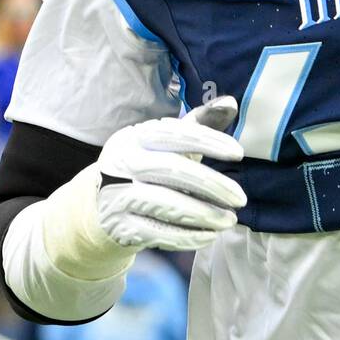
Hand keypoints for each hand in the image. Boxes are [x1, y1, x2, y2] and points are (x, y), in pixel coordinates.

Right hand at [95, 97, 245, 251]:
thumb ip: (198, 125)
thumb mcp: (166, 146)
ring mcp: (117, 195)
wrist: (99, 208)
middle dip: (211, 184)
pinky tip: (209, 235)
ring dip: (203, 214)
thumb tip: (231, 103)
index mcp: (134, 136)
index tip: (238, 153)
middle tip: (240, 198)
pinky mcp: (119, 225)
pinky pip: (158, 232)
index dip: (208, 141)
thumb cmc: (145, 170)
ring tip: (229, 220)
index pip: (174, 134)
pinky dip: (187, 236)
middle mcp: (122, 162)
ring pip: (165, 204)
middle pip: (171, 169)